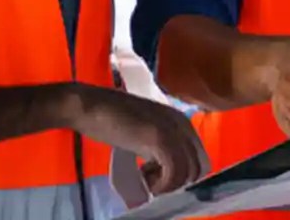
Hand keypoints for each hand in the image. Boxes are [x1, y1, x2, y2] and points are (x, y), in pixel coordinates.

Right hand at [67, 84, 208, 194]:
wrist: (90, 105)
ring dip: (169, 184)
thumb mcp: (145, 135)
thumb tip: (169, 172)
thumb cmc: (112, 120)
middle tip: (154, 181)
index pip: (200, 158)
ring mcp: (173, 129)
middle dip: (179, 181)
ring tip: (146, 178)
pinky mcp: (159, 137)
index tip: (160, 178)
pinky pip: (174, 171)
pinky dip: (161, 184)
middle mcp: (183, 124)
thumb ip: (161, 148)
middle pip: (200, 166)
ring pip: (189, 172)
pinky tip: (143, 177)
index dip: (183, 175)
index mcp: (182, 122)